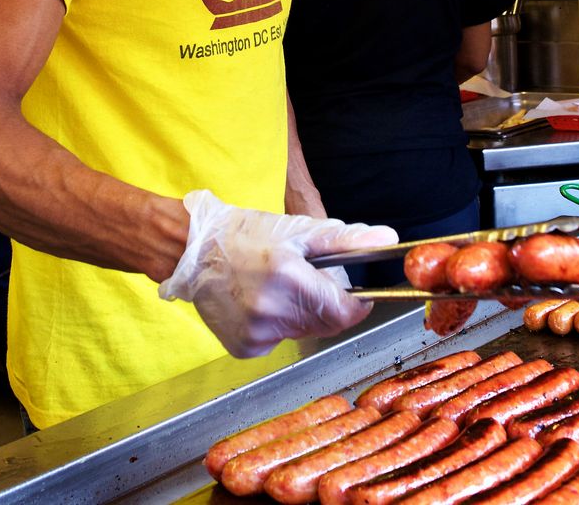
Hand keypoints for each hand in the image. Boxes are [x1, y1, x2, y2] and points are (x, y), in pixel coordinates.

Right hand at [159, 190, 396, 357]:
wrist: (191, 251)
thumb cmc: (243, 234)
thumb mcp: (297, 231)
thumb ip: (345, 240)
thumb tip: (387, 240)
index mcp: (288, 277)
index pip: (346, 312)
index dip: (357, 303)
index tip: (355, 293)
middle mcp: (271, 311)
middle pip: (327, 324)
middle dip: (327, 305)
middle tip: (306, 280)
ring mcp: (256, 333)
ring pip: (304, 333)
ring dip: (302, 315)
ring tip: (278, 288)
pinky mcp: (244, 347)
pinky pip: (279, 341)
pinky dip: (278, 325)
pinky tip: (259, 303)